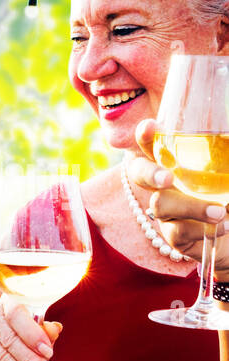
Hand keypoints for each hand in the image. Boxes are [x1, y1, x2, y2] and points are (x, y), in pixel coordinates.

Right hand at [0, 301, 62, 360]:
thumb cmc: (23, 341)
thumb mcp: (38, 334)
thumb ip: (46, 332)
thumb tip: (54, 329)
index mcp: (6, 303)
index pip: (16, 314)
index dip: (33, 334)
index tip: (48, 352)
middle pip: (9, 339)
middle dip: (31, 360)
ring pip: (1, 357)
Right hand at [131, 118, 228, 271]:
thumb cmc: (227, 192)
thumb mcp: (226, 168)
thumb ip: (224, 155)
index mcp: (172, 162)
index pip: (152, 145)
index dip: (146, 137)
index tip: (150, 126)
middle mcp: (162, 184)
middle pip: (139, 173)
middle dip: (150, 173)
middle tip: (167, 178)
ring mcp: (165, 209)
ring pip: (162, 204)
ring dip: (191, 207)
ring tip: (220, 212)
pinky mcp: (173, 234)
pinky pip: (178, 231)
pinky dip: (201, 228)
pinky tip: (223, 226)